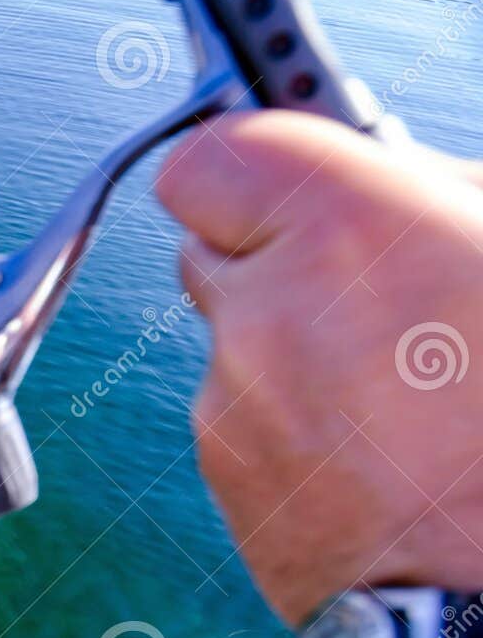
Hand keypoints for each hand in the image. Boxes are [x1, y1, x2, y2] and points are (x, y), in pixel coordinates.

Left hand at [156, 111, 482, 625]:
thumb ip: (425, 205)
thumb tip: (370, 187)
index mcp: (344, 236)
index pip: (212, 158)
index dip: (253, 165)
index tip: (292, 175)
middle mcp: (260, 317)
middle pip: (212, 249)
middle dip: (274, 259)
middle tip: (362, 287)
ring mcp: (230, 407)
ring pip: (230, 342)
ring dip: (288, 349)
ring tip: (394, 397)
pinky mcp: (225, 480)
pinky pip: (239, 419)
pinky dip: (287, 423)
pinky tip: (372, 456)